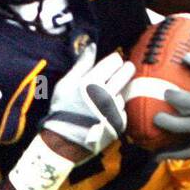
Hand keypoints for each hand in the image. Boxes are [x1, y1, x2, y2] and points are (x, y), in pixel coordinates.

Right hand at [42, 44, 135, 160]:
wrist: (64, 143)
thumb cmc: (62, 111)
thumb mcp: (66, 84)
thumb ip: (81, 64)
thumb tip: (93, 46)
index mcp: (92, 82)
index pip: (115, 60)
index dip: (113, 61)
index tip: (109, 65)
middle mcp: (107, 94)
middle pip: (127, 72)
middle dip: (124, 70)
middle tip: (118, 73)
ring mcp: (114, 110)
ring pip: (124, 92)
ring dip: (118, 93)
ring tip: (104, 101)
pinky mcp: (119, 124)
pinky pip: (123, 110)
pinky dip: (117, 110)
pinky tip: (105, 114)